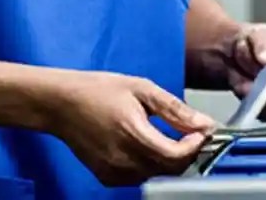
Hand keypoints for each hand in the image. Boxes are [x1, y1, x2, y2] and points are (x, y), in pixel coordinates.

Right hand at [46, 71, 215, 186]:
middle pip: (170, 169)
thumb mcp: (142, 89)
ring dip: (170, 159)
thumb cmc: (98, 91)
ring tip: (167, 136)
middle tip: (190, 133)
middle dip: (186, 152)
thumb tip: (204, 124)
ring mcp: (114, 172)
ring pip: (157, 175)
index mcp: (131, 134)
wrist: (61, 104)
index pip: (175, 156)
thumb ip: (175, 110)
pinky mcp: (107, 178)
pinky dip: (151, 165)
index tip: (202, 131)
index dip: (195, 146)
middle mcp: (122, 159)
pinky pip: (141, 177)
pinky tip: (146, 145)